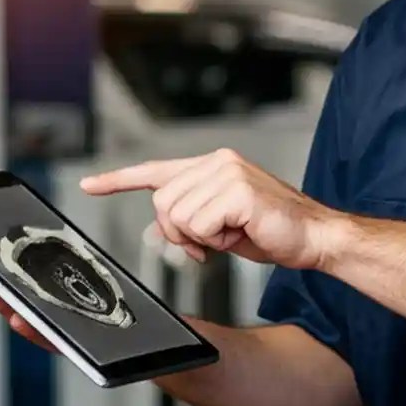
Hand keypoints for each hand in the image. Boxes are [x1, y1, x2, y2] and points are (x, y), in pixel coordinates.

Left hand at [80, 148, 343, 269]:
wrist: (315, 237)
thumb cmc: (274, 232)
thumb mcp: (223, 224)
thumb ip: (192, 218)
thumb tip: (165, 231)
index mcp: (214, 165)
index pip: (157, 170)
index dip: (119, 179)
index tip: (89, 184)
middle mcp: (219, 162)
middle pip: (162, 203)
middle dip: (180, 233)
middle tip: (212, 243)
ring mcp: (228, 173)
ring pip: (178, 217)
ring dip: (202, 239)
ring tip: (234, 234)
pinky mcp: (238, 190)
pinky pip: (200, 226)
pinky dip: (217, 241)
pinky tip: (242, 233)